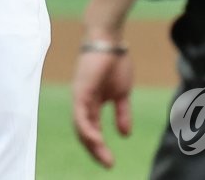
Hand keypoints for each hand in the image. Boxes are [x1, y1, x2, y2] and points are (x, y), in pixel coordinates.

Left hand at [72, 48, 133, 167]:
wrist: (110, 40)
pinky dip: (87, 130)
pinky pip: (80, 116)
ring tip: (104, 157)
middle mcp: (83, 103)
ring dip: (92, 144)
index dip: (99, 146)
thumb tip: (125, 134)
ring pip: (80, 128)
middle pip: (84, 133)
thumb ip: (121, 113)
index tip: (110, 161)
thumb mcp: (122, 94)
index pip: (92, 130)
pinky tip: (96, 141)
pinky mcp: (80, 91)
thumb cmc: (115, 62)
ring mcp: (80, 97)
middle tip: (108, 164)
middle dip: (95, 150)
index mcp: (92, 104)